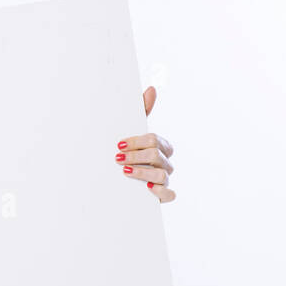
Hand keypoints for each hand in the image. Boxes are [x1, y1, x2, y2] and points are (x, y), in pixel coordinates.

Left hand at [115, 85, 175, 202]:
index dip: (136, 142)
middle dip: (136, 156)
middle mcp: (165, 162)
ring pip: (162, 175)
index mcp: (161, 146)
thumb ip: (142, 111)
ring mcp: (165, 179)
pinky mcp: (162, 195)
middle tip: (118, 159)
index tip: (119, 145)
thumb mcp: (131, 133)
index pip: (154, 140)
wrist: (115, 182)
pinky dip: (160, 192)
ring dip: (142, 173)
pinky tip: (146, 189)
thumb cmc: (128, 154)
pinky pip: (169, 194)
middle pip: (157, 156)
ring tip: (125, 172)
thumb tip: (152, 89)